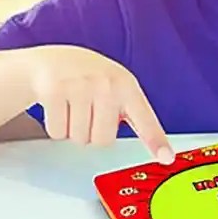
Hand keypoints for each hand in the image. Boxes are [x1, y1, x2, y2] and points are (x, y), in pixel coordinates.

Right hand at [24, 46, 172, 163]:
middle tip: (88, 113)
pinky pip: (58, 132)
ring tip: (72, 107)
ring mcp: (79, 86)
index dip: (156, 140)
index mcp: (126, 85)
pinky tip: (58, 107)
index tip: (166, 158)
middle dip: (93, 133)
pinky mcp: (54, 91)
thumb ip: (130, 110)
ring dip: (73, 131)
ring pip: (80, 139)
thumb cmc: (88, 78)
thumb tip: (150, 145)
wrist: (51, 60)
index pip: (145, 119)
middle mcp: (106, 84)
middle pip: (104, 140)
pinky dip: (56, 127)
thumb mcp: (115, 85)